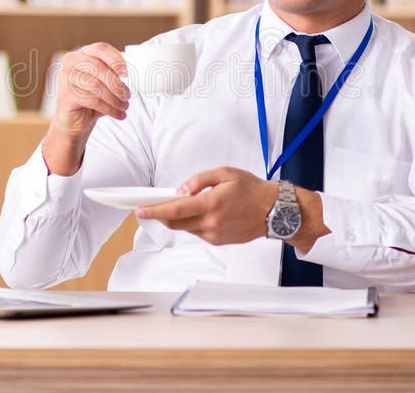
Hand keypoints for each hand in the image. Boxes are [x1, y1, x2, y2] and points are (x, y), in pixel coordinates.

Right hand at [43, 43, 129, 175]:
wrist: (74, 123)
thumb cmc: (92, 100)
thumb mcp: (105, 84)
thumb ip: (115, 74)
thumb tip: (139, 71)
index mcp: (82, 54)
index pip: (101, 49)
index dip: (116, 60)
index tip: (128, 74)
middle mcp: (71, 63)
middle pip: (98, 67)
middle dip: (117, 83)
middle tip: (128, 95)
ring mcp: (66, 78)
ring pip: (96, 85)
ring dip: (115, 99)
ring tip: (124, 107)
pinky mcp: (65, 95)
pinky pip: (92, 100)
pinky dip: (109, 109)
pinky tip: (118, 114)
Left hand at [135, 167, 278, 245]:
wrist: (274, 211)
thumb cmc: (252, 189)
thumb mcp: (225, 173)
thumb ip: (199, 180)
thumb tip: (181, 191)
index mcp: (210, 204)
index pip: (175, 210)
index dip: (155, 211)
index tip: (140, 210)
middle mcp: (210, 223)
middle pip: (175, 224)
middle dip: (162, 216)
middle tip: (154, 206)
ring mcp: (214, 234)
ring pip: (186, 229)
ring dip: (179, 219)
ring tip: (184, 205)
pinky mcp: (218, 241)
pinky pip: (198, 233)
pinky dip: (193, 223)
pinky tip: (202, 213)